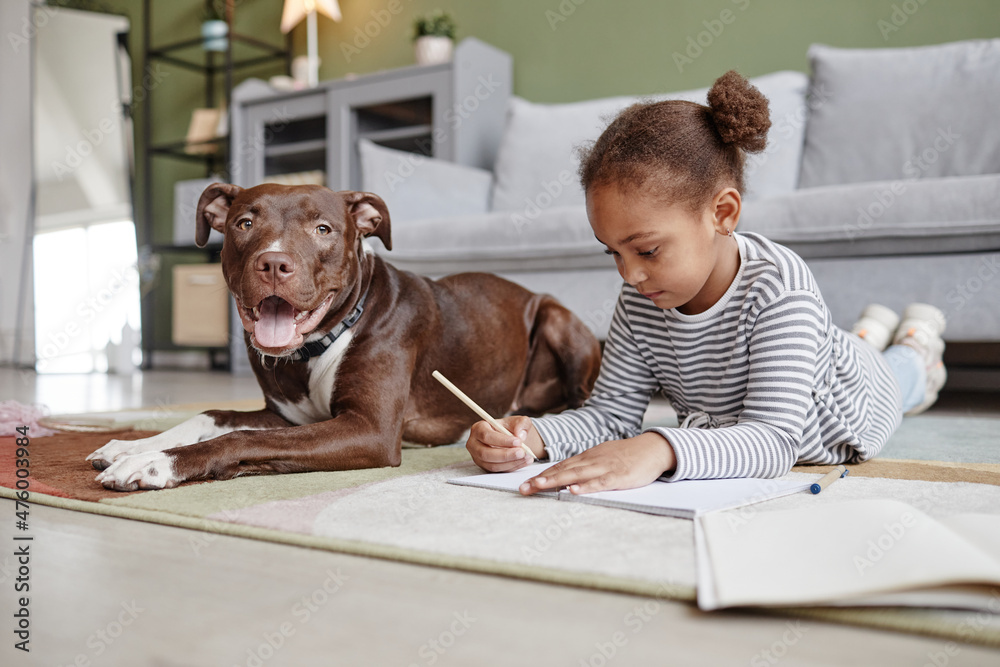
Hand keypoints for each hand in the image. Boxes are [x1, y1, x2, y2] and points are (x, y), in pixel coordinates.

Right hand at [466, 416, 545, 471]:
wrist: (512, 439)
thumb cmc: (511, 428)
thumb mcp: (519, 421)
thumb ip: (522, 424)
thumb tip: (520, 435)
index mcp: (479, 428)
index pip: (486, 436)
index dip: (502, 440)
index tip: (518, 441)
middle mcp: (474, 444)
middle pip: (485, 453)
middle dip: (505, 455)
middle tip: (522, 452)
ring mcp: (478, 458)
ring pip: (492, 465)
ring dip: (511, 462)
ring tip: (526, 457)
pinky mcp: (486, 467)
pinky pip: (498, 471)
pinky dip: (512, 467)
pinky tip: (524, 461)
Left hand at [519, 431, 675, 494]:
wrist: (653, 449)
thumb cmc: (627, 456)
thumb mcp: (603, 457)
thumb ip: (586, 467)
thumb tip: (567, 478)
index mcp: (587, 457)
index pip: (560, 467)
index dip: (542, 475)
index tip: (525, 484)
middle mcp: (592, 461)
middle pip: (562, 470)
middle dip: (541, 480)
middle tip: (523, 489)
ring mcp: (605, 468)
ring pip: (576, 475)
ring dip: (556, 481)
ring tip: (539, 487)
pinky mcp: (619, 476)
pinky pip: (600, 482)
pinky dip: (586, 487)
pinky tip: (574, 491)